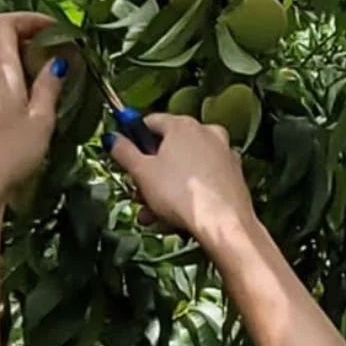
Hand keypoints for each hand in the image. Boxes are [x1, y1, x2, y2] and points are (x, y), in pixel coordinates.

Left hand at [0, 12, 68, 203]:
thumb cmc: (12, 151)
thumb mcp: (41, 117)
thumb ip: (49, 85)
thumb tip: (58, 61)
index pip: (5, 23)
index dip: (30, 18)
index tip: (57, 28)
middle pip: (3, 37)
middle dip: (34, 35)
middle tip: (63, 48)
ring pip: (3, 58)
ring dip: (28, 56)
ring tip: (56, 69)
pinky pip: (1, 77)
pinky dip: (21, 73)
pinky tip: (40, 91)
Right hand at [106, 114, 254, 242]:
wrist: (223, 223)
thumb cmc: (182, 194)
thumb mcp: (141, 172)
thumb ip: (123, 151)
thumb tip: (112, 138)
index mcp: (183, 125)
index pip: (150, 122)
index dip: (133, 139)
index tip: (124, 156)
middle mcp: (207, 133)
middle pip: (167, 149)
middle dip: (148, 175)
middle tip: (138, 195)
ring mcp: (223, 154)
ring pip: (184, 170)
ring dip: (164, 191)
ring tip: (152, 215)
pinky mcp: (234, 176)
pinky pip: (202, 182)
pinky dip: (187, 196)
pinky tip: (175, 218)